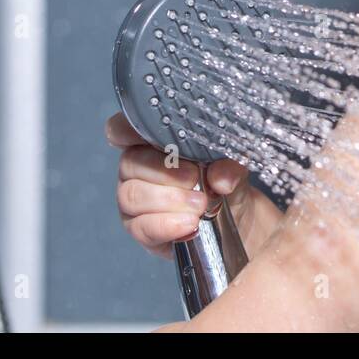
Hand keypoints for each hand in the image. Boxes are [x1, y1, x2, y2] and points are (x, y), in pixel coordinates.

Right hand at [105, 112, 281, 258]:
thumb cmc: (224, 178)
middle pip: (130, 164)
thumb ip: (229, 165)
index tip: (141, 136)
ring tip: (201, 205)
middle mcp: (136, 168)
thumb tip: (221, 178)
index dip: (124, 130)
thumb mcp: (233, 164)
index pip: (122, 129)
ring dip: (170, 200)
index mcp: (151, 142)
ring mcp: (134, 200)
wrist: (235, 215)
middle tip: (196, 179)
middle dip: (166, 172)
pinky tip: (189, 224)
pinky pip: (142, 227)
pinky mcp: (140, 229)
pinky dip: (167, 225)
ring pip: (133, 195)